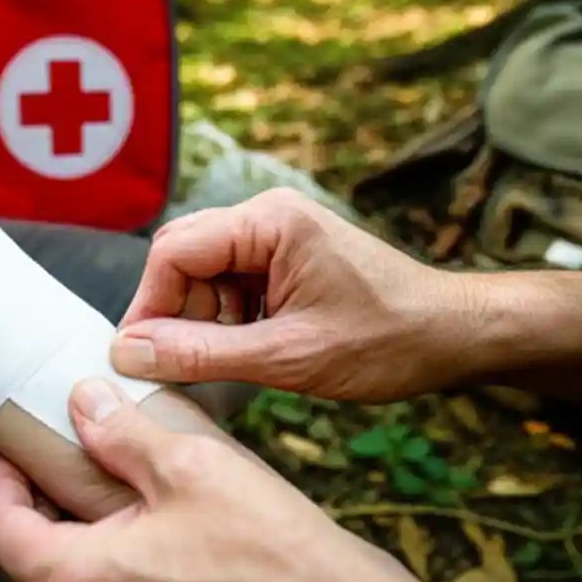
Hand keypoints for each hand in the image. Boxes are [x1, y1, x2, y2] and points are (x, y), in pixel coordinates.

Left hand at [0, 378, 449, 581]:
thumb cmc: (271, 556)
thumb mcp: (188, 469)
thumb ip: (122, 435)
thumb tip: (84, 404)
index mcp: (76, 580)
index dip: (0, 477)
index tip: (17, 445)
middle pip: (32, 548)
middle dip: (44, 490)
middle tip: (68, 443)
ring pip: (74, 564)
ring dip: (83, 513)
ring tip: (116, 462)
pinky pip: (114, 580)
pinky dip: (117, 539)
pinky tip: (152, 501)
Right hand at [109, 188, 478, 401]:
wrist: (452, 336)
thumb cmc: (387, 341)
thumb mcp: (286, 357)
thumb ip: (201, 354)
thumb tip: (129, 353)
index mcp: (270, 222)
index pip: (174, 252)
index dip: (148, 307)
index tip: (138, 359)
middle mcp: (268, 215)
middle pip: (183, 257)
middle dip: (172, 313)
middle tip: (177, 365)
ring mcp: (278, 234)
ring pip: (203, 274)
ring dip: (200, 320)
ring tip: (224, 364)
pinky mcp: (286, 257)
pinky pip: (231, 283)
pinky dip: (225, 320)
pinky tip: (246, 352)